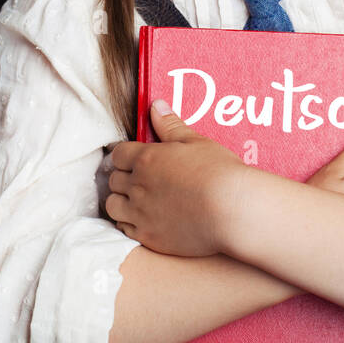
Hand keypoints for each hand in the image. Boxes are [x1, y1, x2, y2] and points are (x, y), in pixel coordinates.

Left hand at [106, 99, 247, 257]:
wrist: (231, 210)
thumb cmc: (218, 172)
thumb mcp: (196, 142)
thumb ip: (170, 125)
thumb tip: (155, 105)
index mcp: (146, 159)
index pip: (118, 154)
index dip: (125, 156)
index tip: (134, 159)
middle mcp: (137, 186)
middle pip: (113, 180)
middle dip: (123, 177)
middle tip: (139, 179)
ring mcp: (140, 213)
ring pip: (113, 206)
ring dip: (121, 201)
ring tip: (137, 200)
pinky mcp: (148, 237)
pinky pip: (124, 229)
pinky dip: (129, 223)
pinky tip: (144, 219)